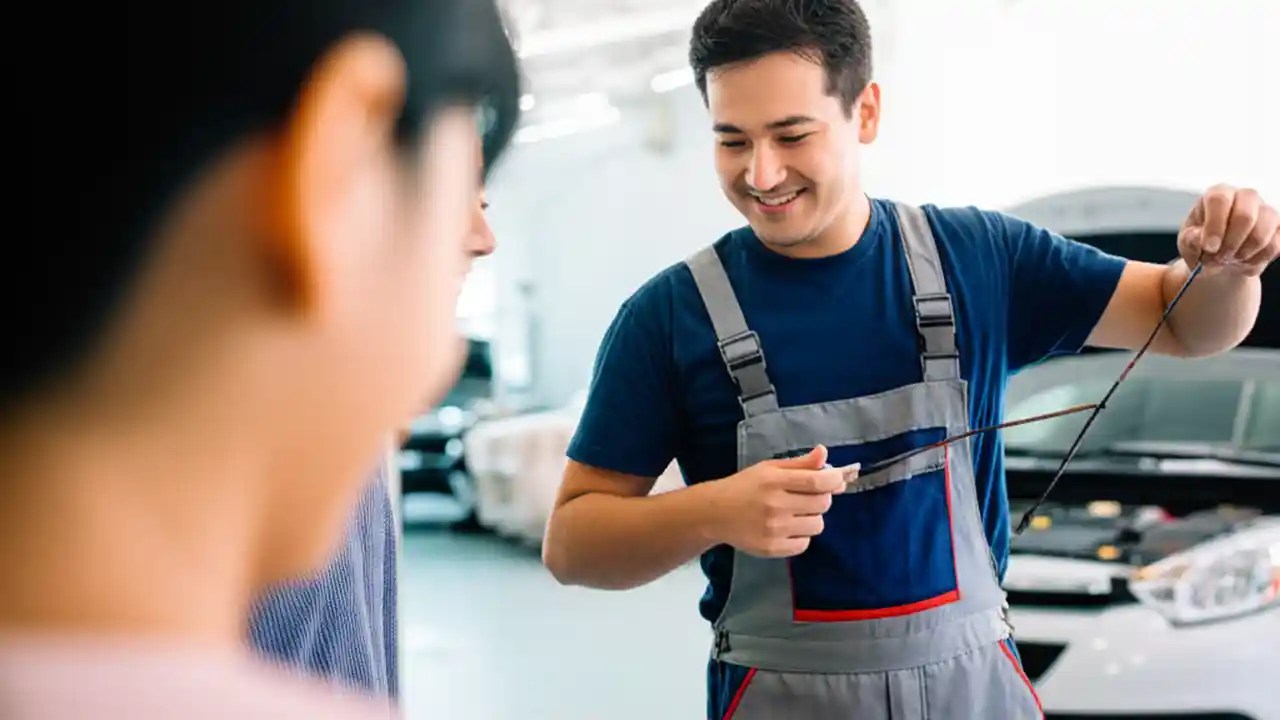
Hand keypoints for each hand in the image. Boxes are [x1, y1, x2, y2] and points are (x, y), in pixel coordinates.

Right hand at [704, 445, 847, 557]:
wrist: (715, 513)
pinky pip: (804, 544)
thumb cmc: (745, 486)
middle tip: (807, 496)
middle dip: (822, 498)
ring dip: (812, 518)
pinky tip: (787, 528)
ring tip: (795, 513)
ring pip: (817, 525)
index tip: (837, 479)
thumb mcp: (769, 468)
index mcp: (774, 481)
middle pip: (822, 504)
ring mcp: (773, 530)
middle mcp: (775, 505)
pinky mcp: (772, 548)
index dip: (834, 480)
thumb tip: (825, 453)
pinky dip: (801, 536)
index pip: (817, 482)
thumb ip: (799, 463)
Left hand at [1179, 184, 1279, 277]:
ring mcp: (1266, 211)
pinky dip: (1256, 260)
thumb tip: (1202, 238)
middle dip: (1230, 243)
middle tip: (1219, 257)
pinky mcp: (1279, 228)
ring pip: (1263, 232)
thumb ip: (1190, 240)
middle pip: (1245, 216)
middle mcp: (1245, 197)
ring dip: (1243, 253)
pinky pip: (1275, 245)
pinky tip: (1244, 260)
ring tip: (1230, 258)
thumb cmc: (1201, 246)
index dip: (1215, 225)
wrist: (1220, 260)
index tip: (1209, 247)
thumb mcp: (1187, 244)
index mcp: (1218, 194)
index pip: (1219, 199)